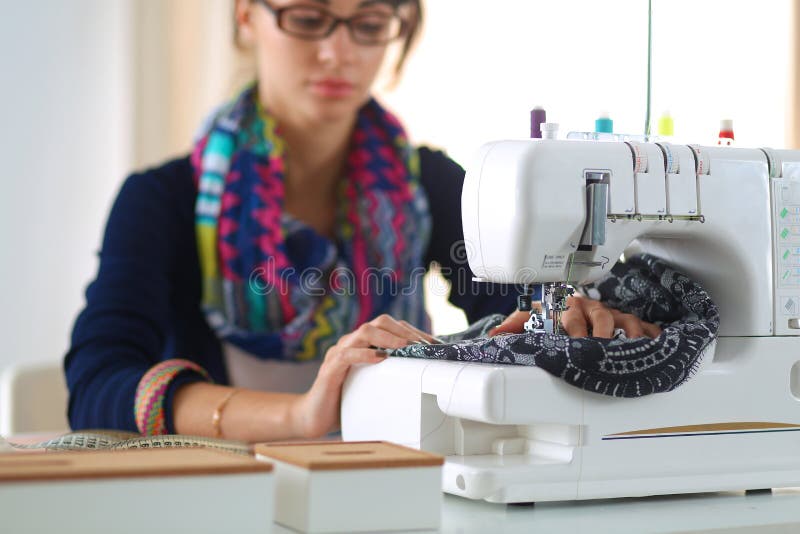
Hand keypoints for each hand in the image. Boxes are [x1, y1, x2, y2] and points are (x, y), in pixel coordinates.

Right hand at [292, 314, 437, 438]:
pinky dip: (365, 354)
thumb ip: (390, 376)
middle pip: (379, 322)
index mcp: (362, 344)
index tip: (431, 344)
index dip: (411, 331)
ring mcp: (339, 353)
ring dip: (388, 337)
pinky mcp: (330, 369)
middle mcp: (350, 343)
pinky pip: (347, 354)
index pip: (390, 326)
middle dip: (403, 330)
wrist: (314, 417)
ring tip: (405, 347)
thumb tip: (422, 375)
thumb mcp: (373, 385)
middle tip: (421, 345)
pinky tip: (380, 359)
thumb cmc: (345, 400)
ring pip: (364, 332)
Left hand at [489, 296, 660, 338]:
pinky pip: (645, 326)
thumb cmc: (550, 314)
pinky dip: (651, 334)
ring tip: (632, 351)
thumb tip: (493, 336)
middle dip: (602, 335)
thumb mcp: (530, 316)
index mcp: (568, 307)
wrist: (567, 302)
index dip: (575, 331)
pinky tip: (656, 344)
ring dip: (629, 335)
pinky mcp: (629, 321)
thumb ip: (513, 325)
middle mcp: (592, 308)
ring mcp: (612, 314)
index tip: (575, 344)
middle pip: (602, 319)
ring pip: (625, 321)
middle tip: (602, 351)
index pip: (572, 318)